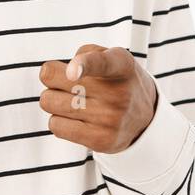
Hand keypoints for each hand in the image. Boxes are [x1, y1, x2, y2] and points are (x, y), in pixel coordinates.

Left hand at [38, 44, 157, 153]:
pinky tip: (75, 118)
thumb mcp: (111, 55)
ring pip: (49, 103)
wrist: (145, 117)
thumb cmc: (118, 80)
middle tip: (68, 83)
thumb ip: (85, 53)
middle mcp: (117, 93)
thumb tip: (58, 73)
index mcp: (120, 65)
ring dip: (53, 99)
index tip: (72, 71)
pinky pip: (55, 126)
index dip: (83, 66)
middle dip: (53, 78)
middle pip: (53, 80)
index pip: (100, 64)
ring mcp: (109, 119)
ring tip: (73, 100)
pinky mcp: (99, 141)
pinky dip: (58, 120)